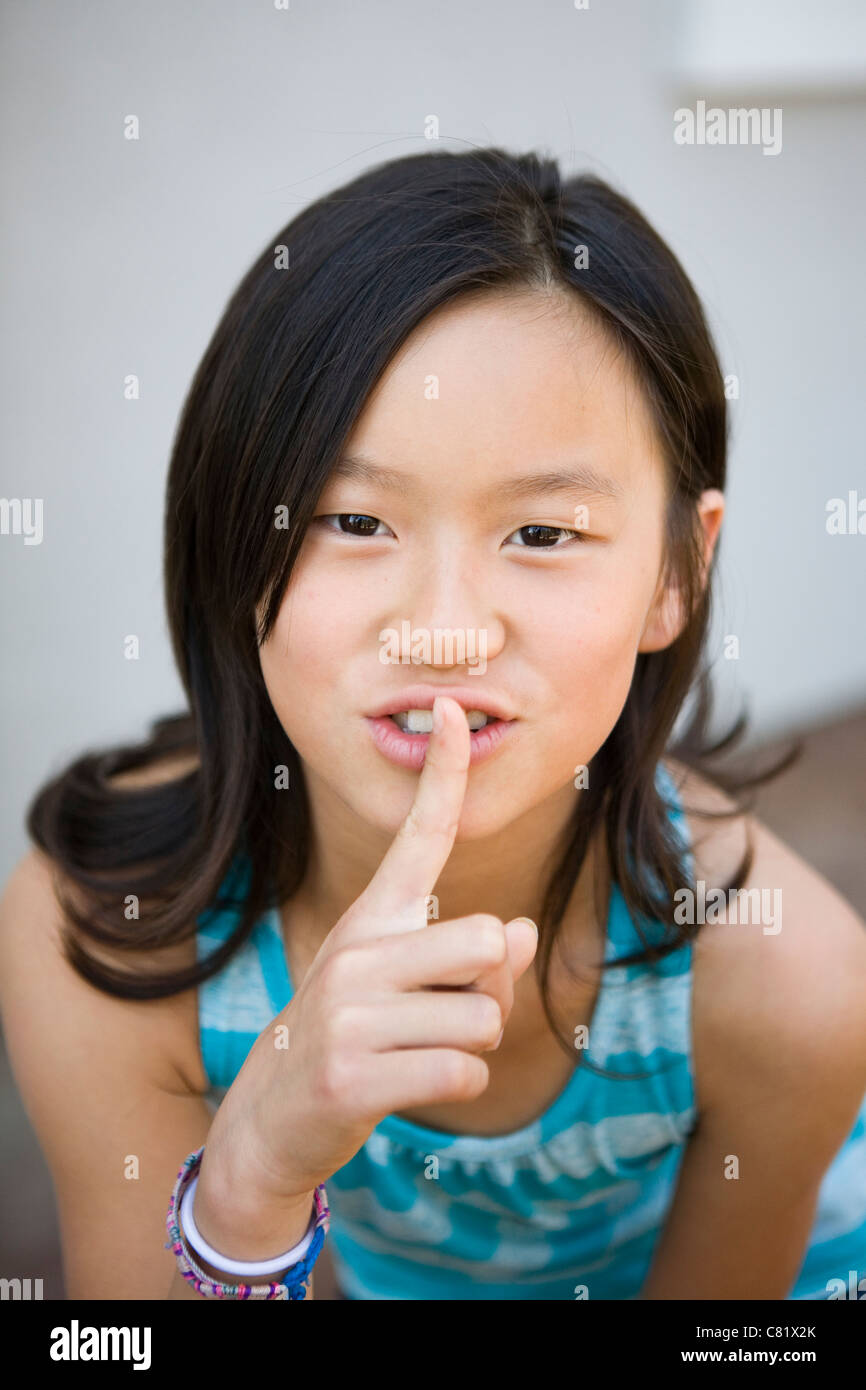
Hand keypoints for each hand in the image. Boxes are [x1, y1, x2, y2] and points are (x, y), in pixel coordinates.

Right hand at [202, 694, 538, 1211]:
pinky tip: (409, 1089)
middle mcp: (357, 950)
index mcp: (372, 920)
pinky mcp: (351, 1073)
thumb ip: (467, 960)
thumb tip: (524, 934)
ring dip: (476, 1047)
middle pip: (490, 940)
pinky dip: (460, 1088)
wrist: (272, 1119)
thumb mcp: (403, 989)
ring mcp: (349, 1011)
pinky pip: (464, 1072)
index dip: (442, 774)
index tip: (455, 709)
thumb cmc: (354, 1040)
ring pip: (484, 1018)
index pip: (418, 835)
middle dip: (495, 991)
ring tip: (421, 1055)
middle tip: (454, 1018)